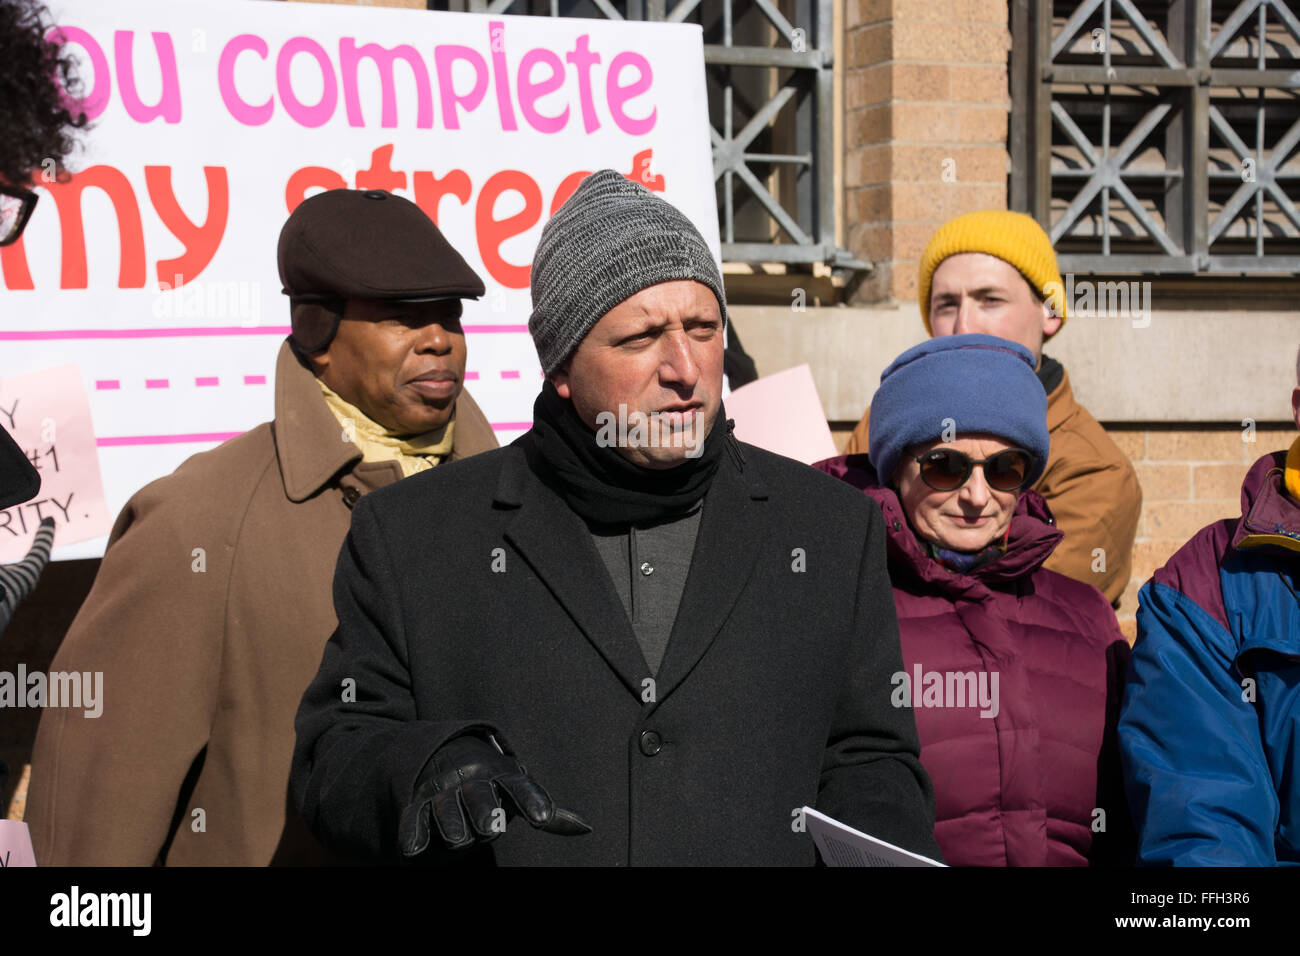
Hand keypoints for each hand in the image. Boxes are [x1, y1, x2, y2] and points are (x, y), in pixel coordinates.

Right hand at [397, 734, 590, 854]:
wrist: (443, 751)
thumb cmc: (491, 781)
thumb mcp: (518, 788)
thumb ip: (548, 811)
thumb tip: (586, 827)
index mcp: (502, 773)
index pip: (520, 787)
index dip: (532, 801)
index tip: (541, 818)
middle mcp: (473, 780)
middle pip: (481, 802)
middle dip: (486, 815)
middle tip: (491, 826)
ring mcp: (444, 790)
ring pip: (448, 815)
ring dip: (455, 829)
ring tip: (460, 837)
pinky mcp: (418, 801)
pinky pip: (414, 819)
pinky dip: (414, 833)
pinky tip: (415, 849)